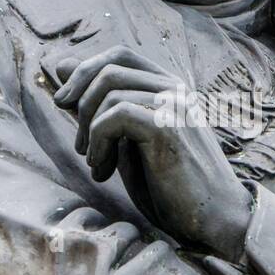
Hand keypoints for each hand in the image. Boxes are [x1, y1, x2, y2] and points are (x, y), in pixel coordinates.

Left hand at [51, 45, 252, 261]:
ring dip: (89, 132)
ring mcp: (175, 105)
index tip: (63, 102)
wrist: (213, 218)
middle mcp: (174, 88)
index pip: (119, 55)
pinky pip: (116, 115)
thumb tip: (61, 66)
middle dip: (80, 103)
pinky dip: (98, 143)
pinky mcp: (169, 127)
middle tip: (79, 145)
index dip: (84, 71)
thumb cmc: (171, 185)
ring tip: (96, 165)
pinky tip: (104, 170)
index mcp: (168, 88)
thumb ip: (98, 104)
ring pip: (110, 92)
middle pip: (109, 69)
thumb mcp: (126, 141)